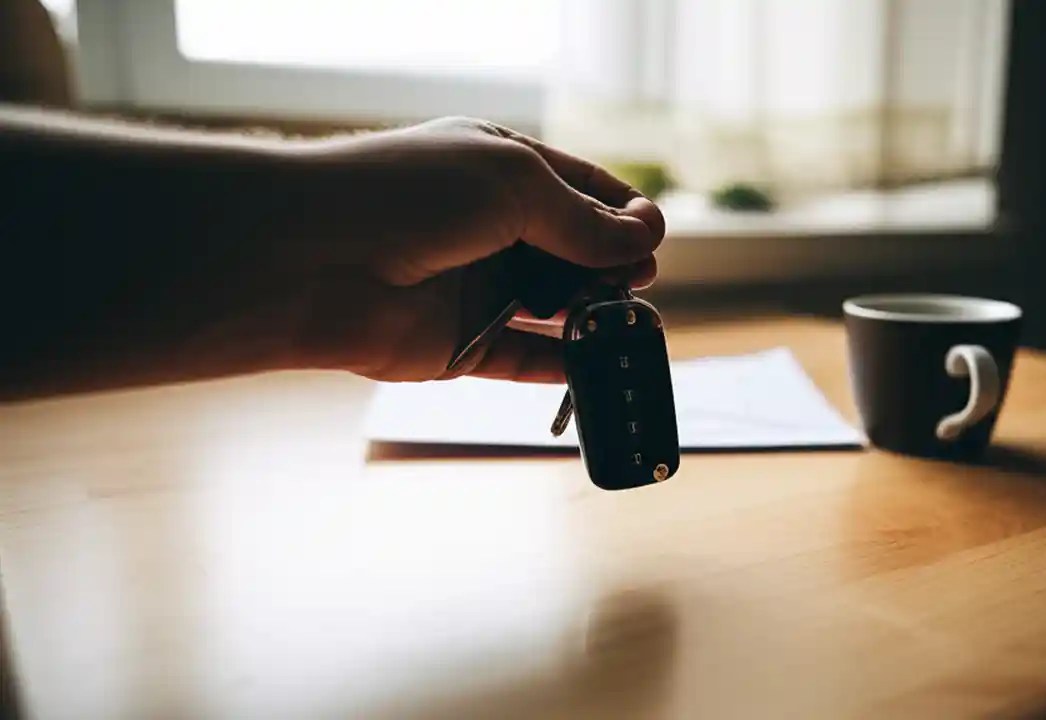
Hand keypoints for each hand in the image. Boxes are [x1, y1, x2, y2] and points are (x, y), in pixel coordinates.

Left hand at [271, 117, 665, 382]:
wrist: (316, 257)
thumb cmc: (407, 196)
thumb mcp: (514, 185)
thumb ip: (582, 221)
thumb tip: (645, 237)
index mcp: (501, 170)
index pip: (581, 190)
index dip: (623, 213)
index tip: (652, 237)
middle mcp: (491, 228)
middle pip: (575, 251)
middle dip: (615, 266)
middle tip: (639, 282)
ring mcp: (477, 287)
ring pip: (556, 307)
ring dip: (597, 316)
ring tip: (632, 326)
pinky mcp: (463, 345)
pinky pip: (527, 358)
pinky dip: (566, 365)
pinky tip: (602, 365)